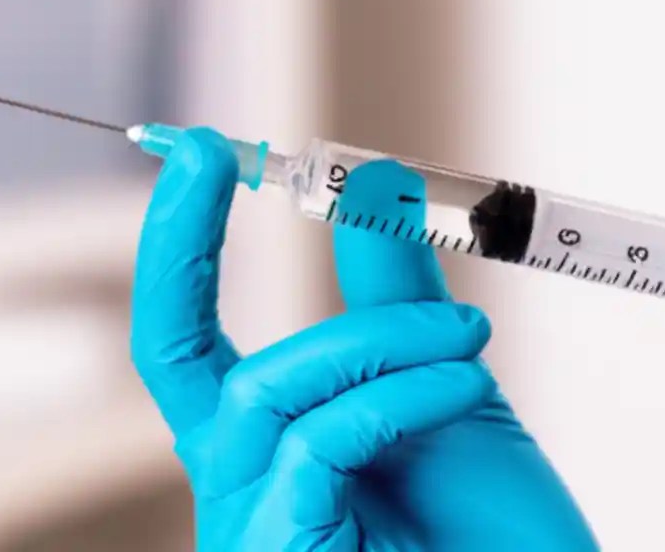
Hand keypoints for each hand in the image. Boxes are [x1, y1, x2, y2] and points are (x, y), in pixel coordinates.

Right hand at [132, 128, 596, 550]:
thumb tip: (368, 183)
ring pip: (266, 389)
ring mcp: (250, 529)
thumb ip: (395, 299)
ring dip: (376, 342)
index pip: (188, 339)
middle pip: (171, 355)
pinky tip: (463, 386)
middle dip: (177, 247)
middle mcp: (238, 484)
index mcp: (263, 444)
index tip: (202, 154)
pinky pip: (316, 442)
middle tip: (210, 153)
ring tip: (467, 335)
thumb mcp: (443, 391)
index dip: (179, 247)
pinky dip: (396, 398)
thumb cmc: (493, 538)